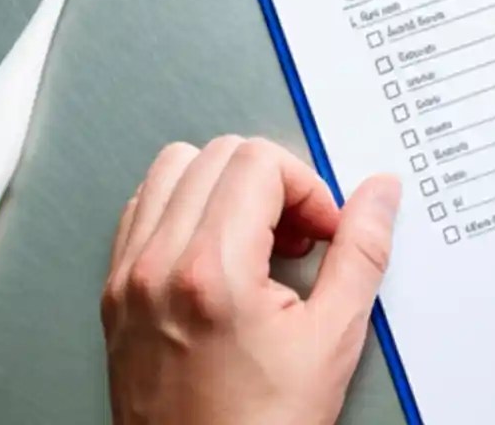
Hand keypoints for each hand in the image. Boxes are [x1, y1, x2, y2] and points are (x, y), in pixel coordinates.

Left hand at [101, 137, 400, 424]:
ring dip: (224, 188)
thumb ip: (362, 252)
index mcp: (212, 271)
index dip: (308, 186)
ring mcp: (128, 279)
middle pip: (217, 155)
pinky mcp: (115, 295)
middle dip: (272, 182)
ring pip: (172, 170)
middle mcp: (158, 265)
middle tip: (301, 235)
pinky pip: (141, 211)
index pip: (259, 162)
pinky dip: (184, 212)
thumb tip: (379, 194)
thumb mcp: (333, 338)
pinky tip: (220, 253)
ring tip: (259, 240)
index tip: (325, 230)